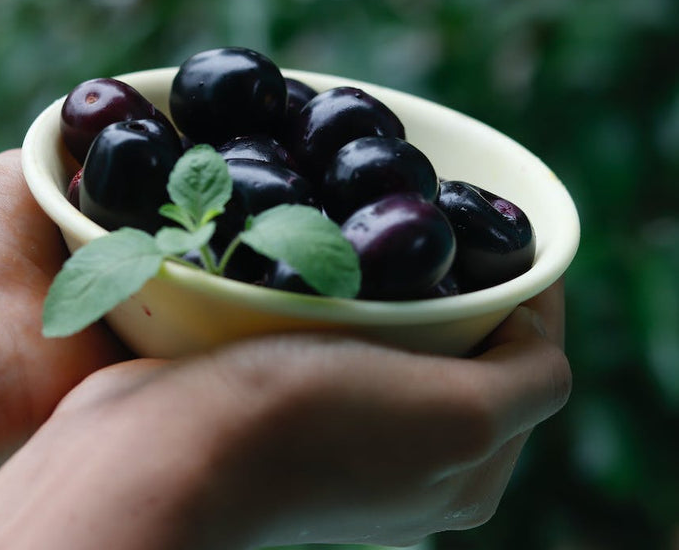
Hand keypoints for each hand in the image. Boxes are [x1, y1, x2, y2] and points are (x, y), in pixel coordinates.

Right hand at [0, 282, 570, 549]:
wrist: (159, 453)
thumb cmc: (304, 430)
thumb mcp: (456, 416)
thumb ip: (530, 377)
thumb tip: (534, 317)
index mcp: (464, 471)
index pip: (529, 361)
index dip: (528, 292)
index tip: (495, 231)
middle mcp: (407, 458)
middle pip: (463, 345)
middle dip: (460, 281)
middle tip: (432, 222)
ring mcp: (340, 428)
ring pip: (395, 331)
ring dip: (395, 278)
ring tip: (379, 227)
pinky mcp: (280, 398)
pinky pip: (334, 329)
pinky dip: (339, 288)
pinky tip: (321, 257)